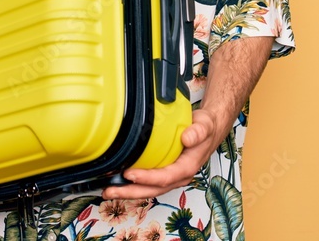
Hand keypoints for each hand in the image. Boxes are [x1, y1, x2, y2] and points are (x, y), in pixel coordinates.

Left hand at [101, 109, 220, 199]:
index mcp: (187, 168)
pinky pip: (148, 182)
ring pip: (149, 189)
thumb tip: (187, 138)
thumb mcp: (205, 125)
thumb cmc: (206, 128)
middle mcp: (179, 176)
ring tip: (109, 191)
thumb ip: (198, 131)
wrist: (209, 129)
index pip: (165, 177)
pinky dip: (133, 184)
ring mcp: (171, 176)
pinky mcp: (165, 172)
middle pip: (153, 190)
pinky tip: (119, 182)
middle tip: (110, 191)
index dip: (147, 178)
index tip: (130, 174)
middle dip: (131, 192)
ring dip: (129, 191)